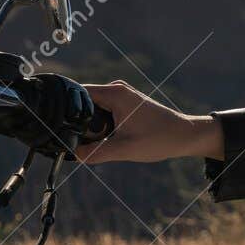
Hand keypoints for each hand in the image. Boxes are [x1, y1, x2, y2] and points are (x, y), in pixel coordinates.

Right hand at [75, 80, 223, 164]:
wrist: (184, 135)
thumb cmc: (159, 139)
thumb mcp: (125, 149)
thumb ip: (97, 152)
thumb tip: (74, 154)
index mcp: (115, 93)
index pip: (78, 94)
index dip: (66, 110)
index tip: (59, 127)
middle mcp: (116, 89)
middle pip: (83, 101)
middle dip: (76, 119)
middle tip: (73, 140)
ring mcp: (121, 94)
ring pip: (92, 107)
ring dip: (88, 122)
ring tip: (87, 141)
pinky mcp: (125, 103)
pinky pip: (102, 110)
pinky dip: (98, 123)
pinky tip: (100, 138)